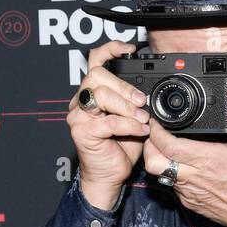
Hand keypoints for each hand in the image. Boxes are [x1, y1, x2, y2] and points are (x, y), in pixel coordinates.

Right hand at [66, 40, 150, 209]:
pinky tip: (140, 131)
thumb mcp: (133, 118)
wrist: (110, 176)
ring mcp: (78, 115)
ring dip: (127, 107)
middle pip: (98, 75)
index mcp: (93, 92)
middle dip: (124, 87)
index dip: (111, 49)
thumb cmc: (120, 148)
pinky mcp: (80, 131)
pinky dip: (129, 126)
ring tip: (142, 120)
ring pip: (101, 95)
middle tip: (142, 102)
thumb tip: (149, 90)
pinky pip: (108, 121)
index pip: (95, 60)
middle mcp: (81, 100)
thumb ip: (135, 102)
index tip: (130, 49)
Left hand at [142, 84, 226, 226]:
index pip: (167, 144)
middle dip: (148, 146)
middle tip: (155, 135)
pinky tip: (182, 167)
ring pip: (159, 175)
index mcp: (206, 159)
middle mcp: (193, 177)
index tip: (156, 121)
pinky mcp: (189, 202)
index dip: (156, 131)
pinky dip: (171, 174)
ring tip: (166, 148)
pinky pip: (171, 186)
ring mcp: (188, 192)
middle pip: (153, 162)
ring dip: (159, 160)